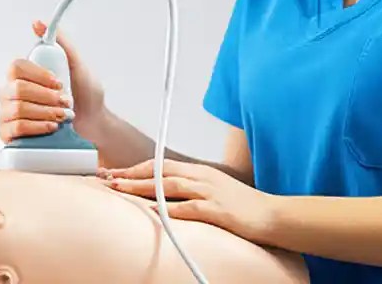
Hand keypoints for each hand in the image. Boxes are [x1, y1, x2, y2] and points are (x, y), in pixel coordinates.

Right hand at [0, 20, 107, 142]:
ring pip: (16, 110)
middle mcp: (11, 92)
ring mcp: (8, 113)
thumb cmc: (85, 95)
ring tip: (62, 116)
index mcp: (23, 73)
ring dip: (45, 113)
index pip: (16, 67)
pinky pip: (14, 129)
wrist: (93, 125)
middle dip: (47, 97)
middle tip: (65, 101)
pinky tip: (50, 128)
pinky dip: (36, 128)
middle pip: (16, 89)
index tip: (59, 82)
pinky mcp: (10, 135)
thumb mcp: (77, 64)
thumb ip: (60, 42)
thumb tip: (37, 23)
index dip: (38, 75)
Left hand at [102, 159, 278, 242]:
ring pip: (169, 185)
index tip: (115, 173)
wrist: (273, 216)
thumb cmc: (242, 205)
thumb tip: (162, 193)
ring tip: (121, 189)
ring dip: (142, 187)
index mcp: (199, 171)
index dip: (136, 168)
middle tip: (109, 178)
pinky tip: (154, 210)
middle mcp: (202, 177)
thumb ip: (189, 188)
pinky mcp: (217, 210)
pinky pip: (189, 208)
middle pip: (160, 171)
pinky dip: (170, 208)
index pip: (161, 165)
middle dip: (132, 174)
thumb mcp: (213, 189)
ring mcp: (209, 193)